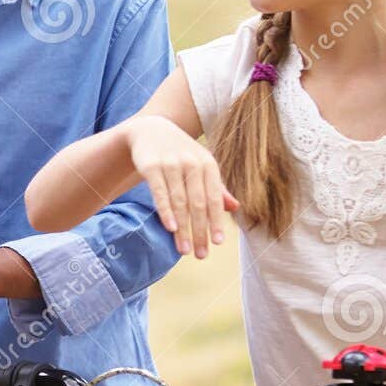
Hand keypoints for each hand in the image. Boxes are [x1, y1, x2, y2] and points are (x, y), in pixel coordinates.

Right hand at [127, 115, 237, 257]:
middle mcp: (192, 163)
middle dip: (200, 232)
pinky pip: (160, 193)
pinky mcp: (151, 166)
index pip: (214, 198)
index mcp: (209, 164)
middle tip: (200, 255)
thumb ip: (217, 187)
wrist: (150, 130)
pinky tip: (171, 228)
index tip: (218, 243)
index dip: (217, 221)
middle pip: (198, 204)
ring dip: (183, 229)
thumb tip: (235, 208)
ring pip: (179, 202)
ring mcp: (171, 163)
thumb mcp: (201, 165)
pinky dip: (166, 211)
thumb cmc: (180, 153)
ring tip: (184, 250)